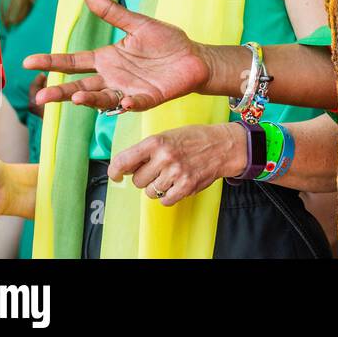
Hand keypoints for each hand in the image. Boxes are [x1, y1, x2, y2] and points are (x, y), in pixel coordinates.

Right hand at [24, 0, 209, 112]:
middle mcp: (112, 78)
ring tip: (76, 98)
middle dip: (60, 92)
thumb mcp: (138, 24)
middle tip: (40, 96)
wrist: (194, 57)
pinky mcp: (148, 98)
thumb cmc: (166, 41)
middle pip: (80, 87)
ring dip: (89, 100)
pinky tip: (124, 101)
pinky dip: (128, 103)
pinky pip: (135, 103)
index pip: (72, 62)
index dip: (51, 62)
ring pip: (102, 98)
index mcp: (106, 59)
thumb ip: (113, 13)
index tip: (27, 62)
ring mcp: (128, 90)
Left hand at [108, 123, 246, 205]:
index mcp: (156, 142)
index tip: (116, 175)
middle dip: (145, 177)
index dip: (115, 171)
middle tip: (159, 169)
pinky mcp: (186, 186)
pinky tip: (177, 184)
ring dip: (158, 186)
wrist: (223, 145)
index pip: (123, 161)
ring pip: (150, 192)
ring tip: (171, 174)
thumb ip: (146, 150)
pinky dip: (169, 196)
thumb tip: (124, 168)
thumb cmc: (193, 139)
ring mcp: (175, 173)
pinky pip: (164, 200)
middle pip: (137, 180)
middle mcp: (164, 158)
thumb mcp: (167, 135)